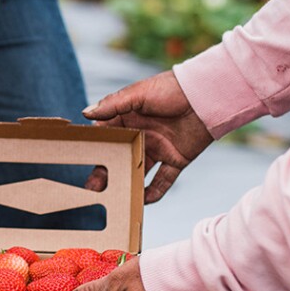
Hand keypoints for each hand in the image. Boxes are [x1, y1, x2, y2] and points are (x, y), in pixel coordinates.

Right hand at [83, 71, 212, 202]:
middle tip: (93, 190)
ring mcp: (158, 149)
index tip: (82, 163)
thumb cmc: (171, 89)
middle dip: (106, 175)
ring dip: (128, 185)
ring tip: (116, 199)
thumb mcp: (138, 94)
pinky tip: (144, 201)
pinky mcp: (176, 159)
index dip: (95, 151)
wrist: (208, 95)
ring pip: (139, 172)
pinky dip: (155, 192)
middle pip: (119, 160)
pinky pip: (163, 180)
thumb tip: (85, 114)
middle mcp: (141, 136)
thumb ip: (112, 105)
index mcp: (128, 120)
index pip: (107, 138)